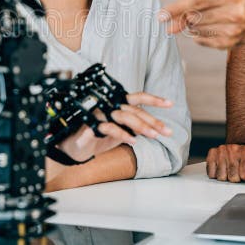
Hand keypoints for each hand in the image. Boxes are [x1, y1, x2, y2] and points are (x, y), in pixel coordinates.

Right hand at [56, 92, 172, 161]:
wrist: (74, 146)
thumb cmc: (97, 137)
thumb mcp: (119, 132)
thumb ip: (133, 127)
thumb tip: (153, 128)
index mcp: (117, 105)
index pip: (138, 98)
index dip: (154, 99)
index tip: (170, 103)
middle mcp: (110, 106)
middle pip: (135, 110)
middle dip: (152, 121)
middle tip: (166, 131)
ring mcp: (101, 114)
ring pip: (124, 116)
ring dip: (141, 126)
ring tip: (153, 136)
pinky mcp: (92, 125)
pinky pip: (109, 127)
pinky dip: (122, 134)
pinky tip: (132, 141)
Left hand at [160, 0, 244, 49]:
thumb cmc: (235, 1)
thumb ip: (196, 1)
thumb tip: (170, 21)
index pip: (195, 2)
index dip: (176, 9)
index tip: (160, 16)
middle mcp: (233, 13)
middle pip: (194, 18)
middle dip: (181, 20)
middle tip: (174, 22)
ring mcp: (233, 30)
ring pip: (196, 30)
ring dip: (190, 27)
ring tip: (199, 21)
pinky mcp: (230, 43)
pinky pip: (202, 40)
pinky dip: (198, 35)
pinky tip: (207, 28)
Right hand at [206, 144, 244, 184]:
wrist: (241, 148)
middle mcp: (234, 149)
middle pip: (232, 178)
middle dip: (237, 178)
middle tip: (239, 171)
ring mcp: (222, 151)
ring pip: (220, 177)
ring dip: (226, 177)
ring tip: (231, 170)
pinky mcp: (212, 153)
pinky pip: (211, 173)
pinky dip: (216, 174)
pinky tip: (223, 168)